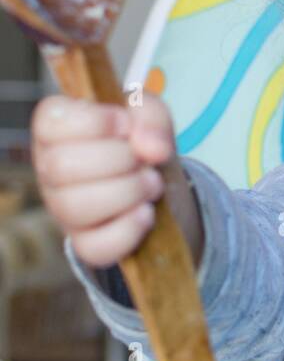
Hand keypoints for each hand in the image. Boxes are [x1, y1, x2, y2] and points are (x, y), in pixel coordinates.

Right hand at [31, 90, 176, 268]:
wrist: (157, 180)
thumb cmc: (139, 139)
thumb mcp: (149, 114)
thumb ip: (151, 117)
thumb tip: (152, 148)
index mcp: (56, 129)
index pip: (49, 121)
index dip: (95, 121)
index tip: (126, 125)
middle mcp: (50, 169)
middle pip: (60, 166)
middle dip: (118, 159)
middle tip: (144, 160)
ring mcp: (63, 209)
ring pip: (73, 207)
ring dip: (127, 192)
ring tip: (152, 183)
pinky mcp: (84, 242)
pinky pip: (94, 247)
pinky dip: (128, 230)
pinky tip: (146, 212)